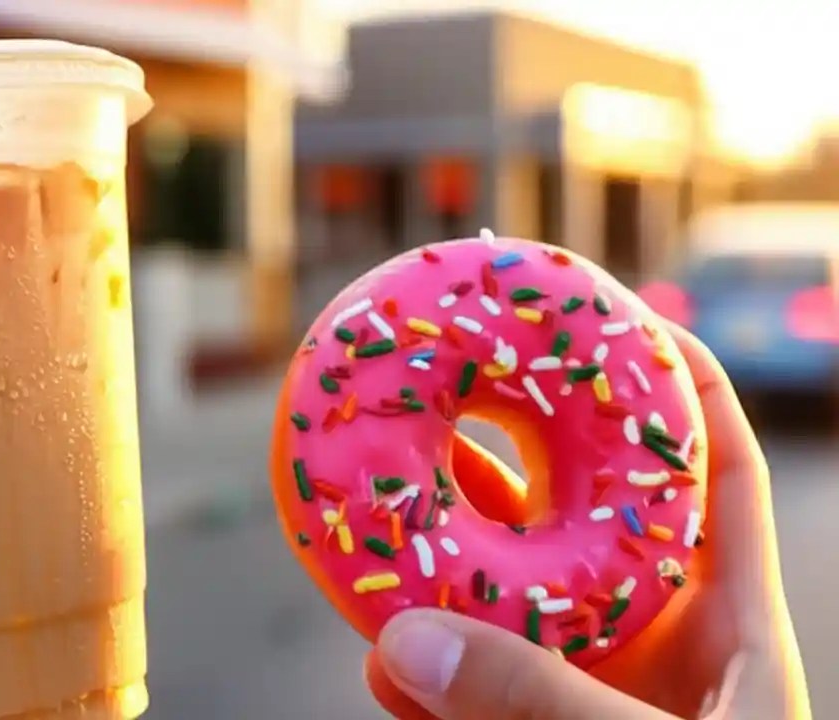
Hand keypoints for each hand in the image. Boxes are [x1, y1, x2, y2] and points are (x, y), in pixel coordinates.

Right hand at [364, 324, 811, 718]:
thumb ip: (549, 697)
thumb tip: (409, 642)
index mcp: (725, 622)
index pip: (719, 474)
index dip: (686, 386)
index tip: (627, 314)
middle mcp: (649, 636)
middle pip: (580, 512)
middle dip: (517, 445)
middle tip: (458, 385)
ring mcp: (589, 688)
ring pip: (508, 597)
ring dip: (446, 559)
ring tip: (390, 508)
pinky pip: (467, 696)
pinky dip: (420, 678)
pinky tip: (382, 663)